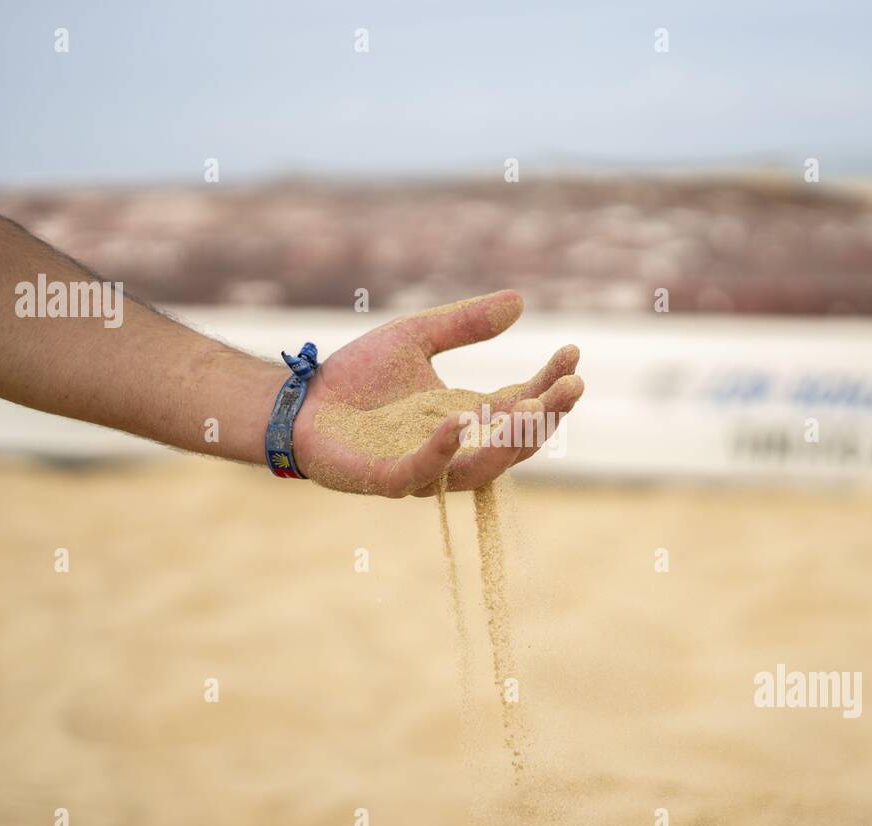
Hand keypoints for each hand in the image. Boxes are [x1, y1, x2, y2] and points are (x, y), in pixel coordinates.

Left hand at [292, 291, 582, 495]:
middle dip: (547, 416)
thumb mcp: (418, 337)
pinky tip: (458, 420)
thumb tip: (520, 300)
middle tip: (572, 384)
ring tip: (534, 404)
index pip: (521, 405)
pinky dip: (441, 450)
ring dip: (511, 440)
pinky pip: (421, 473)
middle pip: (515, 443)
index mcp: (468, 417)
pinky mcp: (386, 479)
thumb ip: (465, 324)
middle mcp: (455, 450)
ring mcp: (424, 469)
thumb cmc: (357, 376)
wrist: (299, 400)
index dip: (550, 383)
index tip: (572, 352)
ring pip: (480, 467)